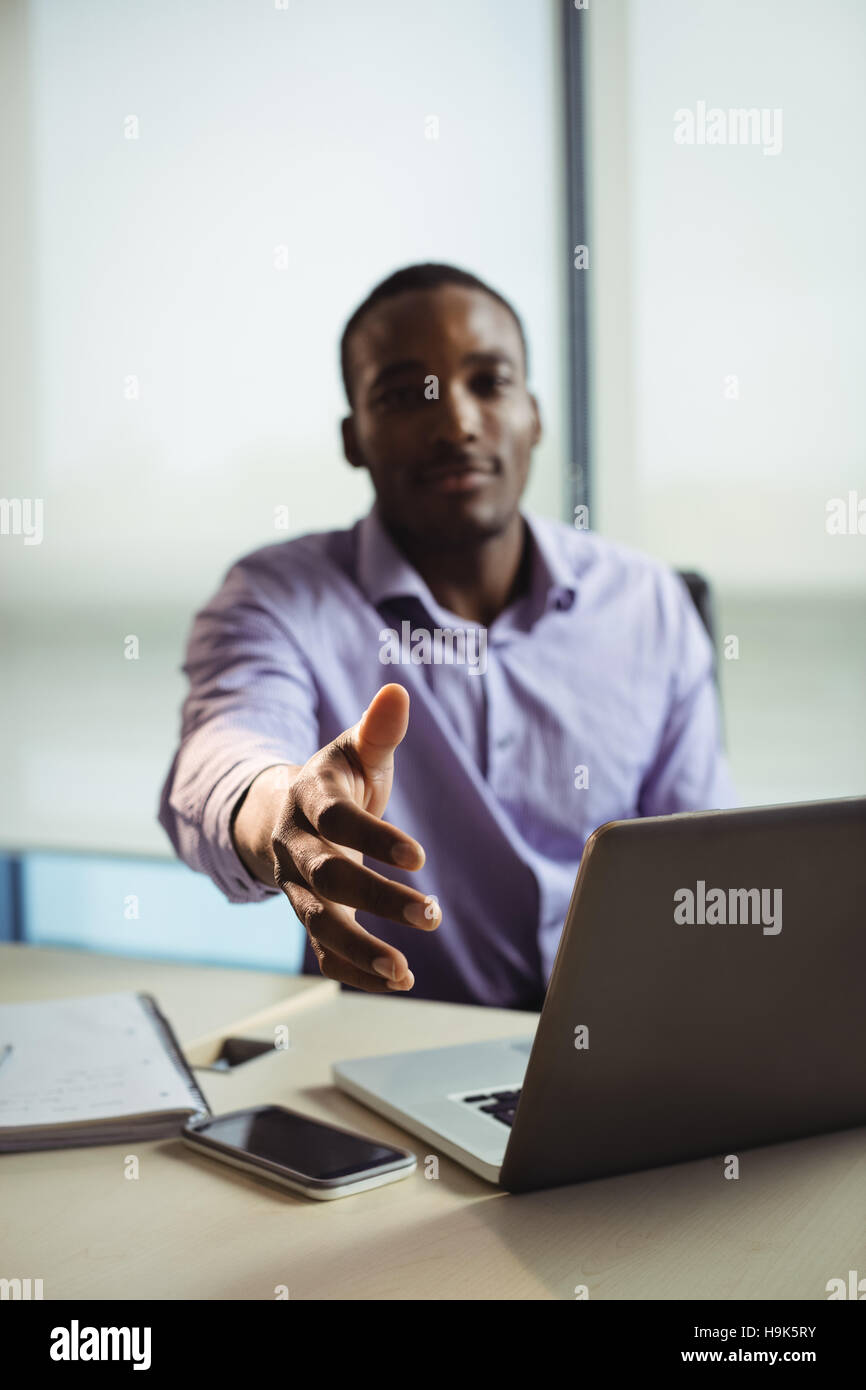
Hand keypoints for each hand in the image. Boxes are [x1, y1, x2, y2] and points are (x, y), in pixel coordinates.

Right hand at [232, 684, 439, 992]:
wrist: (276, 816)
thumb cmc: (330, 782)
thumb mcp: (352, 751)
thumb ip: (377, 729)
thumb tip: (397, 692)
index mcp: (308, 801)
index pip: (339, 821)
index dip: (375, 838)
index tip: (418, 856)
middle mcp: (295, 848)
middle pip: (329, 876)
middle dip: (377, 897)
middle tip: (430, 914)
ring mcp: (296, 887)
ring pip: (319, 923)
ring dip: (360, 949)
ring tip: (404, 970)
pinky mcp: (307, 915)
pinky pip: (322, 951)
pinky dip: (353, 971)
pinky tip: (395, 981)